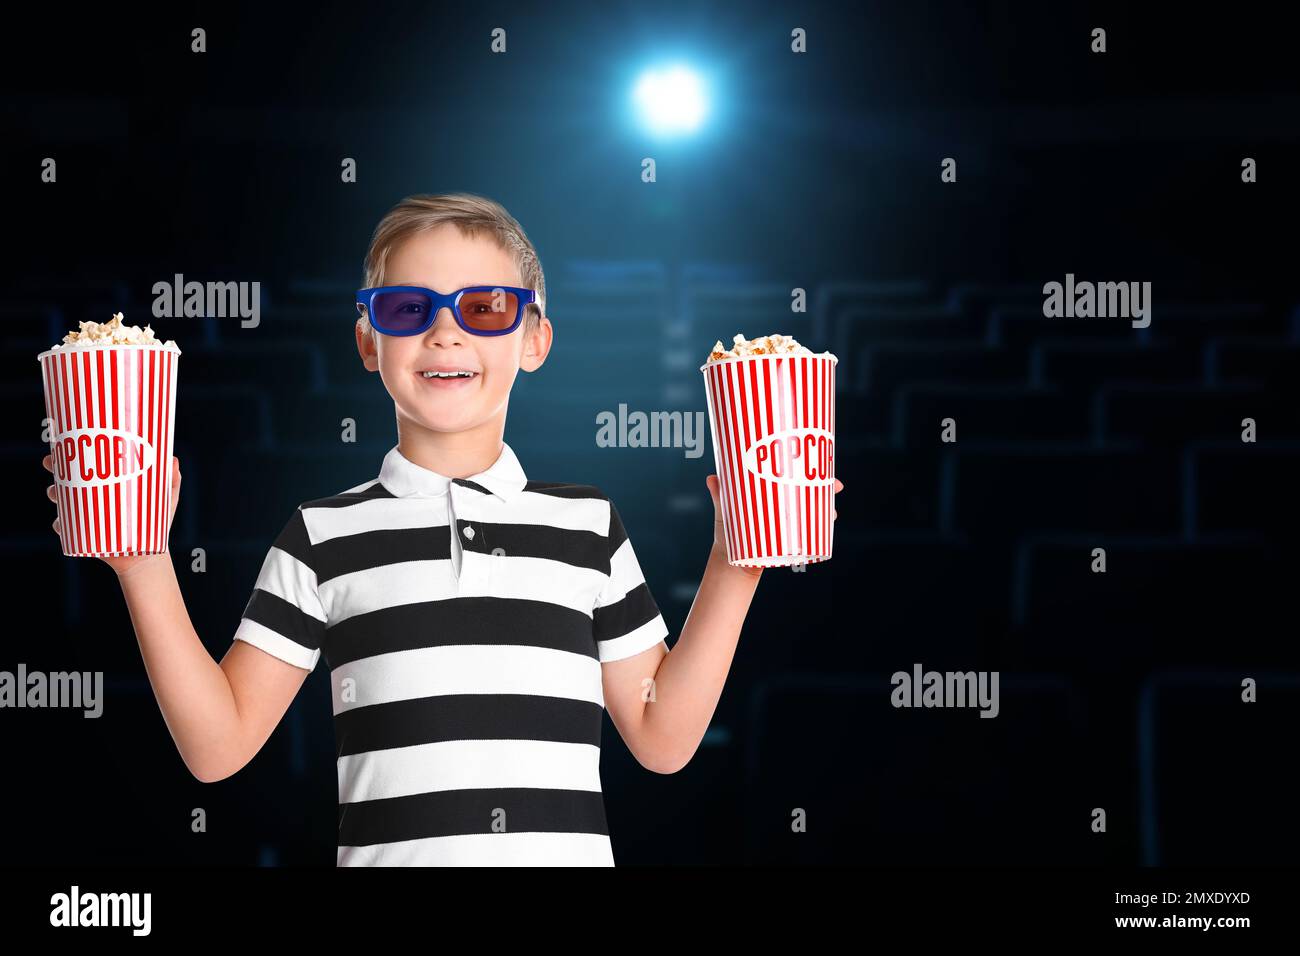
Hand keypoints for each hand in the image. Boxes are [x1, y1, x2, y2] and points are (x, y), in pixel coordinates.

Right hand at [44, 453, 181, 576]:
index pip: (86, 463)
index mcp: (106, 483)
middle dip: (54, 468)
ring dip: (54, 493)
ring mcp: (84, 516)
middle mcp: (91, 497)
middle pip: (65, 478)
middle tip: (52, 463)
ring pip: (61, 501)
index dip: (70, 453)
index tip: (62, 445)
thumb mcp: (167, 498)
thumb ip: (172, 480)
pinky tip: (62, 522)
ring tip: (58, 492)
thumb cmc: (158, 522)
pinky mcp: (82, 536)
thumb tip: (174, 460)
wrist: (148, 554)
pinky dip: (60, 524)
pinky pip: (64, 529)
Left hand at [705, 475, 844, 574]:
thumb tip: (712, 478)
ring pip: (814, 509)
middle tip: (835, 486)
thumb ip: (719, 495)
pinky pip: (810, 528)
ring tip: (832, 512)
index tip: (821, 462)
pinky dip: (822, 526)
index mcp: (769, 490)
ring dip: (827, 508)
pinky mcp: (790, 536)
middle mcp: (783, 503)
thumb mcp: (724, 510)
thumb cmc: (727, 530)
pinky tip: (828, 525)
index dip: (809, 466)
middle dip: (826, 486)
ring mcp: (788, 520)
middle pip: (810, 489)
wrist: (731, 560)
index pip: (793, 473)